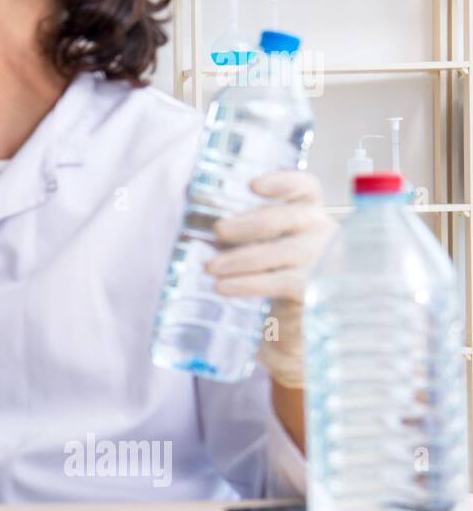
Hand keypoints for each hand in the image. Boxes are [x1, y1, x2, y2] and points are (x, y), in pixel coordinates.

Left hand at [206, 170, 338, 388]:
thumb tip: (186, 193)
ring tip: (210, 267)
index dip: (282, 182)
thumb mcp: (252, 245)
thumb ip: (230, 225)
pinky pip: (283, 282)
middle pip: (288, 218)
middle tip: (218, 230)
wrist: (291, 327)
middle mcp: (322, 231)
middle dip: (249, 223)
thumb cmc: (267, 273)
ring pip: (286, 252)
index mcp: (307, 212)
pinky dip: (250, 284)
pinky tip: (224, 287)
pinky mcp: (318, 290)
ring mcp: (325, 260)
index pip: (304, 188)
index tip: (252, 185)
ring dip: (243, 258)